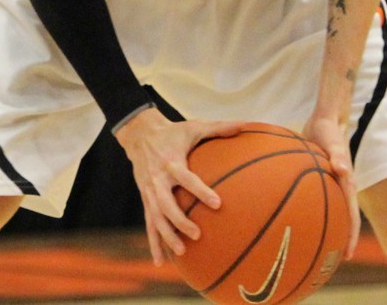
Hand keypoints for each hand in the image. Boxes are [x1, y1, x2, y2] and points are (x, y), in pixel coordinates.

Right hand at [112, 108, 245, 264]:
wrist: (139, 134)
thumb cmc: (173, 132)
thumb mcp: (194, 126)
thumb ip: (220, 128)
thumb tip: (248, 125)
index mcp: (170, 162)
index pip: (185, 178)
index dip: (200, 190)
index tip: (217, 203)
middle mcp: (157, 179)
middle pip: (165, 203)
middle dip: (179, 220)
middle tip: (197, 234)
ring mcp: (149, 191)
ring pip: (155, 217)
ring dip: (167, 235)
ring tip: (182, 252)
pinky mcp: (145, 199)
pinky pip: (149, 223)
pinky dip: (154, 242)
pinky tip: (160, 261)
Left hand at [304, 111, 359, 258]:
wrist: (324, 121)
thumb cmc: (328, 131)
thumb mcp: (333, 142)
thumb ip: (337, 155)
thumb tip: (342, 170)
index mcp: (347, 184)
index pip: (351, 215)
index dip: (350, 237)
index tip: (347, 256)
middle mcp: (341, 188)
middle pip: (342, 220)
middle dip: (339, 240)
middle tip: (332, 262)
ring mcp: (332, 185)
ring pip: (329, 212)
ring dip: (325, 229)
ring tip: (314, 248)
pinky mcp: (321, 180)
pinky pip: (316, 200)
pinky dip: (309, 211)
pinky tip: (294, 219)